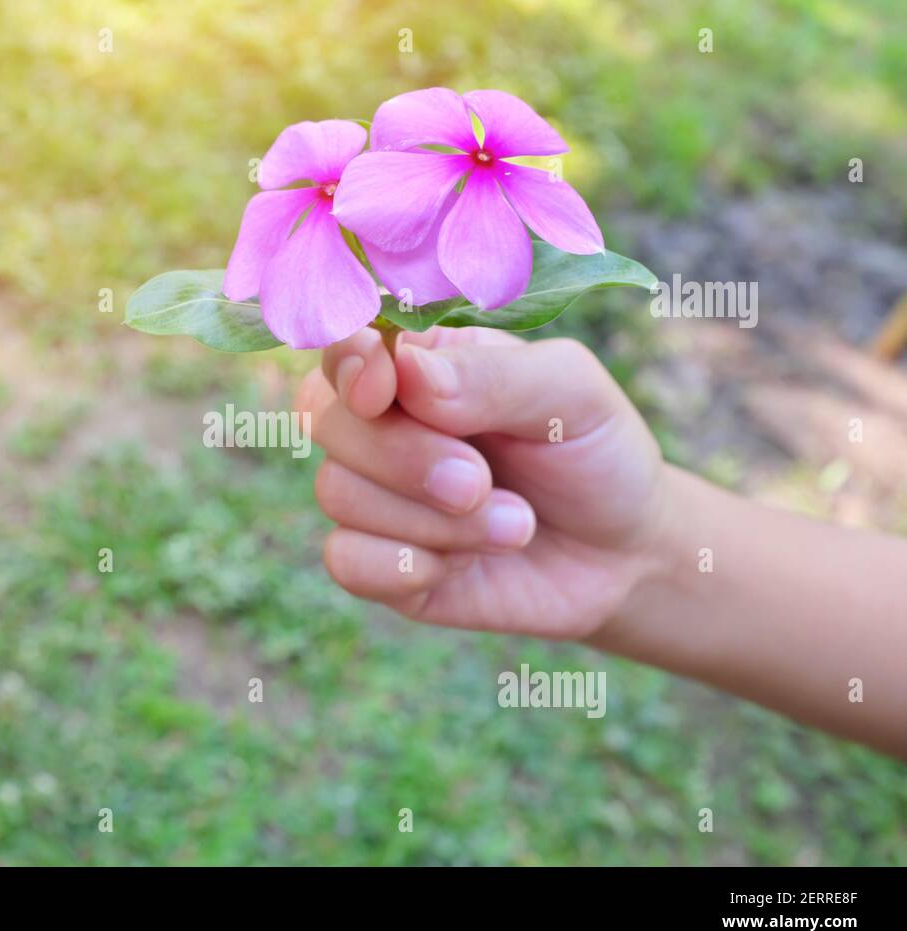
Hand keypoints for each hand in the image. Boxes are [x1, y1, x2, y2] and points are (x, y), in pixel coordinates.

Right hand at [295, 325, 673, 638]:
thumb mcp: (568, 392)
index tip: (382, 392)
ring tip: (513, 525)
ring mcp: (373, 493)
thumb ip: (489, 375)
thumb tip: (404, 373)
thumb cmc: (594, 453)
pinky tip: (463, 565)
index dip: (349, 365)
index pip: (345, 343)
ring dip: (433, 521)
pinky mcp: (377, 563)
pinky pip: (346, 560)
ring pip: (338, 493)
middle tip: (481, 482)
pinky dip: (408, 567)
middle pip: (328, 420)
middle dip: (405, 458)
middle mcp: (381, 422)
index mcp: (419, 360)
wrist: (622, 557)